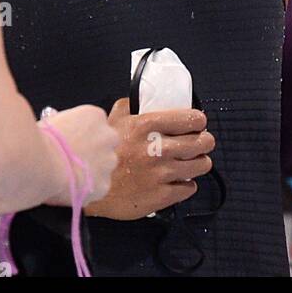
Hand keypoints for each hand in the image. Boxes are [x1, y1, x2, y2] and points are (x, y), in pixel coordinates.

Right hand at [41, 105, 120, 204]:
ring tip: (72, 176)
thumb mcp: (53, 122)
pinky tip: (72, 188)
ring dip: (93, 170)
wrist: (41, 164)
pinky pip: (98, 187)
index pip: (96, 125)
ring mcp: (108, 161)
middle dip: (95, 151)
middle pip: (106, 143)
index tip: (74, 143)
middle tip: (76, 160)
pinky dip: (88, 190)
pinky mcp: (104, 185)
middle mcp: (107, 136)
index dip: (84, 135)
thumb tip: (65, 132)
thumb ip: (67, 126)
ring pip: (105, 166)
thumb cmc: (40, 140)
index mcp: (95, 116)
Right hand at [84, 99, 215, 219]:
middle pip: (200, 143)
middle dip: (205, 141)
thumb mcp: (112, 119)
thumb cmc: (101, 151)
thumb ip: (129, 105)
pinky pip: (188, 188)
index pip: (190, 119)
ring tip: (194, 161)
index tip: (199, 123)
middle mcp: (158, 148)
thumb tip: (142, 97)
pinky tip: (179, 180)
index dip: (199, 120)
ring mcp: (161, 174)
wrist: (86, 184)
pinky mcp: (161, 196)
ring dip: (200, 162)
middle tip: (202, 142)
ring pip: (199, 166)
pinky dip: (187, 184)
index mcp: (147, 126)